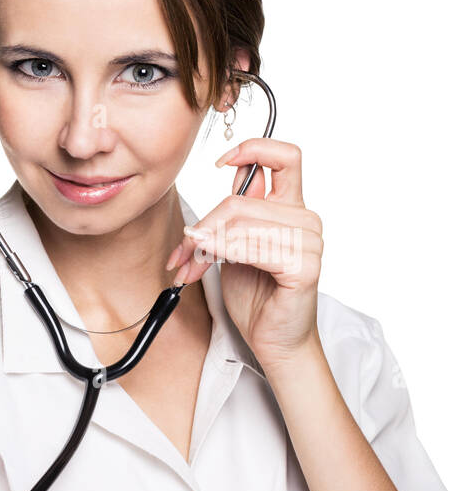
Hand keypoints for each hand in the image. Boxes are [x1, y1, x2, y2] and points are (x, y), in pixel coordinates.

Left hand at [164, 139, 322, 369]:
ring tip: (189, 267)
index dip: (253, 149)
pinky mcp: (304, 266)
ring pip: (241, 223)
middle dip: (202, 227)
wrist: (274, 341)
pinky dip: (222, 253)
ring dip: (204, 246)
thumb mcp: (237, 246)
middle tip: (181, 254)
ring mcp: (309, 242)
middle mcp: (305, 219)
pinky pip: (253, 249)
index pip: (285, 157)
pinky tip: (205, 263)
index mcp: (292, 208)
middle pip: (240, 201)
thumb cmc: (256, 296)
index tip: (221, 162)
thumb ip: (238, 213)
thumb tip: (230, 175)